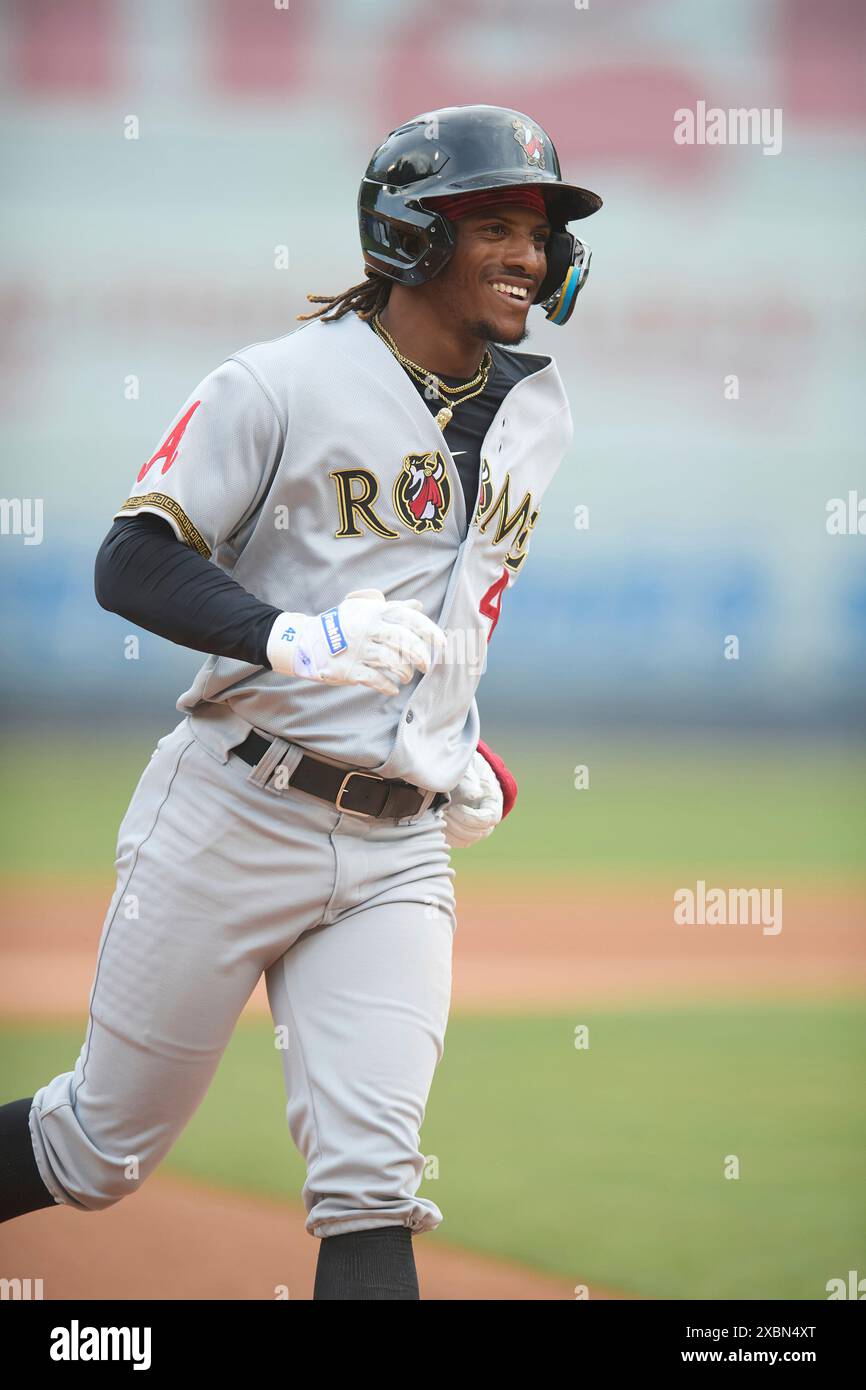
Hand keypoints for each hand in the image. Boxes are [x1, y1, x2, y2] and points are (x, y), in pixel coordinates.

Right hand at [267, 588, 446, 695]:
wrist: (305, 640)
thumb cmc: (340, 624)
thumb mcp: (362, 609)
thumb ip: (391, 607)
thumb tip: (418, 605)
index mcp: (373, 611)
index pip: (409, 618)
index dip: (430, 631)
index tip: (442, 643)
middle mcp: (367, 629)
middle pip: (405, 642)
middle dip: (421, 656)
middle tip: (426, 665)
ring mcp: (359, 650)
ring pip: (394, 663)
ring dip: (405, 673)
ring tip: (406, 676)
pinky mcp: (350, 670)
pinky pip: (377, 680)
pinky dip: (388, 687)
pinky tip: (392, 689)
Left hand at [441, 749, 503, 848]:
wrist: (459, 776)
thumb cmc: (465, 771)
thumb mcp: (467, 770)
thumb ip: (470, 780)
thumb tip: (475, 794)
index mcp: (494, 805)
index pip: (487, 820)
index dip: (470, 817)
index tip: (453, 806)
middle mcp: (487, 821)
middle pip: (476, 833)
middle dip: (456, 823)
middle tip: (442, 811)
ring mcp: (474, 830)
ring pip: (464, 840)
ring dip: (449, 829)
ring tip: (438, 814)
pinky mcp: (461, 834)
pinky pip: (454, 842)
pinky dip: (444, 834)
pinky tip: (435, 820)